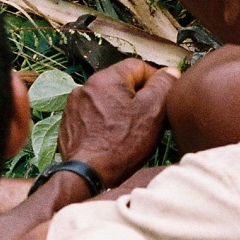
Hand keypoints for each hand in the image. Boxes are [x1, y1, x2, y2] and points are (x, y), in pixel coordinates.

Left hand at [57, 58, 176, 186]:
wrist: (87, 173)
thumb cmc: (121, 144)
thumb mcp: (152, 111)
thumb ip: (163, 85)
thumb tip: (169, 72)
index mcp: (106, 78)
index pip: (138, 66)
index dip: (156, 80)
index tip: (163, 97)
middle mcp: (85, 87)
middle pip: (122, 83)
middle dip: (139, 98)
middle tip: (151, 118)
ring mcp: (75, 105)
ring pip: (108, 100)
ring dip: (122, 110)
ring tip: (133, 131)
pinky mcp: (70, 122)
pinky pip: (94, 114)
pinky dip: (106, 122)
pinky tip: (114, 138)